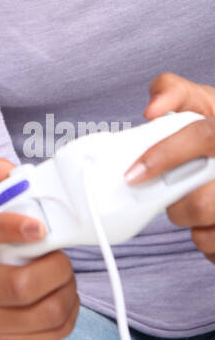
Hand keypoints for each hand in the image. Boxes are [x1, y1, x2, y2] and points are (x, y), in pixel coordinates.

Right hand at [0, 158, 79, 339]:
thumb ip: (1, 187)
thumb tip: (1, 168)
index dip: (9, 227)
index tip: (41, 227)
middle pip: (19, 286)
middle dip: (57, 269)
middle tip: (64, 258)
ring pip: (44, 311)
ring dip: (68, 291)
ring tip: (64, 279)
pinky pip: (51, 334)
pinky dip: (69, 315)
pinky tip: (60, 299)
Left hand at [124, 71, 214, 261]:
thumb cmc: (214, 130)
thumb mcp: (201, 102)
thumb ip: (173, 91)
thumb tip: (152, 108)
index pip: (204, 138)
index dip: (166, 155)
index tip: (133, 174)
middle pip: (202, 201)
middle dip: (176, 204)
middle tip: (172, 192)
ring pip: (205, 226)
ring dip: (189, 221)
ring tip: (194, 203)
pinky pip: (212, 248)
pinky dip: (204, 240)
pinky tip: (207, 222)